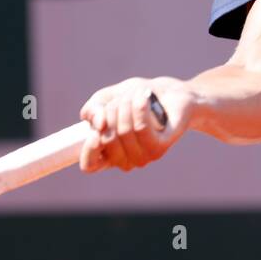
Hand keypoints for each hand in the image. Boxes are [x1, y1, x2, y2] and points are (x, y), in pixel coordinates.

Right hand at [78, 76, 193, 172]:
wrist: (172, 93)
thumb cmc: (137, 98)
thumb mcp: (108, 98)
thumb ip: (94, 109)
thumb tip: (97, 123)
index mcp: (108, 153)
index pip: (89, 165)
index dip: (88, 150)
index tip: (95, 130)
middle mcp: (125, 160)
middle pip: (106, 139)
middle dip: (111, 110)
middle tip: (124, 97)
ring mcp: (143, 157)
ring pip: (124, 131)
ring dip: (126, 104)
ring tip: (137, 94)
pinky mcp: (160, 148)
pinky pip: (141, 128)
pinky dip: (139, 108)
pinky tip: (144, 97)